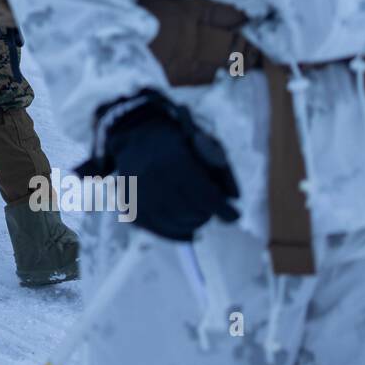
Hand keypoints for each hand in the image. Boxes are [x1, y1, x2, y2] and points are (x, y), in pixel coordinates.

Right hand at [78, 91, 238, 241]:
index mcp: (176, 160)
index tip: (233, 215)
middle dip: (208, 214)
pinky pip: (156, 228)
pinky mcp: (130, 203)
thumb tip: (234, 200)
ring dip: (192, 224)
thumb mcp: (205, 145)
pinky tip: (183, 225)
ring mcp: (139, 192)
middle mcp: (155, 177)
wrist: (136, 133)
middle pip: (192, 212)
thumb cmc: (179, 140)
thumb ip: (223, 172)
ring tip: (198, 215)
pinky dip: (173, 231)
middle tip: (212, 211)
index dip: (224, 210)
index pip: (206, 197)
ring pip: (175, 223)